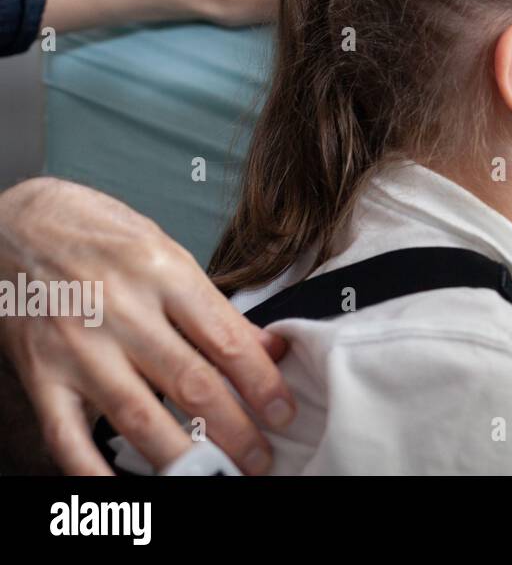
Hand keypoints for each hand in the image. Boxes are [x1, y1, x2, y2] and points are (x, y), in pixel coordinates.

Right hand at [0, 177, 295, 474]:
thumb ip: (214, 306)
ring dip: (183, 456)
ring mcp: (78, 347)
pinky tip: (122, 490)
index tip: (283, 412)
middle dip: (235, 429)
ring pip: (139, 416)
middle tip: (261, 457)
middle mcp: (122, 311)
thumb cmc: (99, 235)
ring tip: (214, 475)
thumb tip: (268, 346)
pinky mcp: (40, 374)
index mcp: (163, 273)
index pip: (225, 340)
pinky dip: (93, 470)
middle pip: (191, 383)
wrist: (15, 222)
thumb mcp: (167, 252)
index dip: (261, 383)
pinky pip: (67, 435)